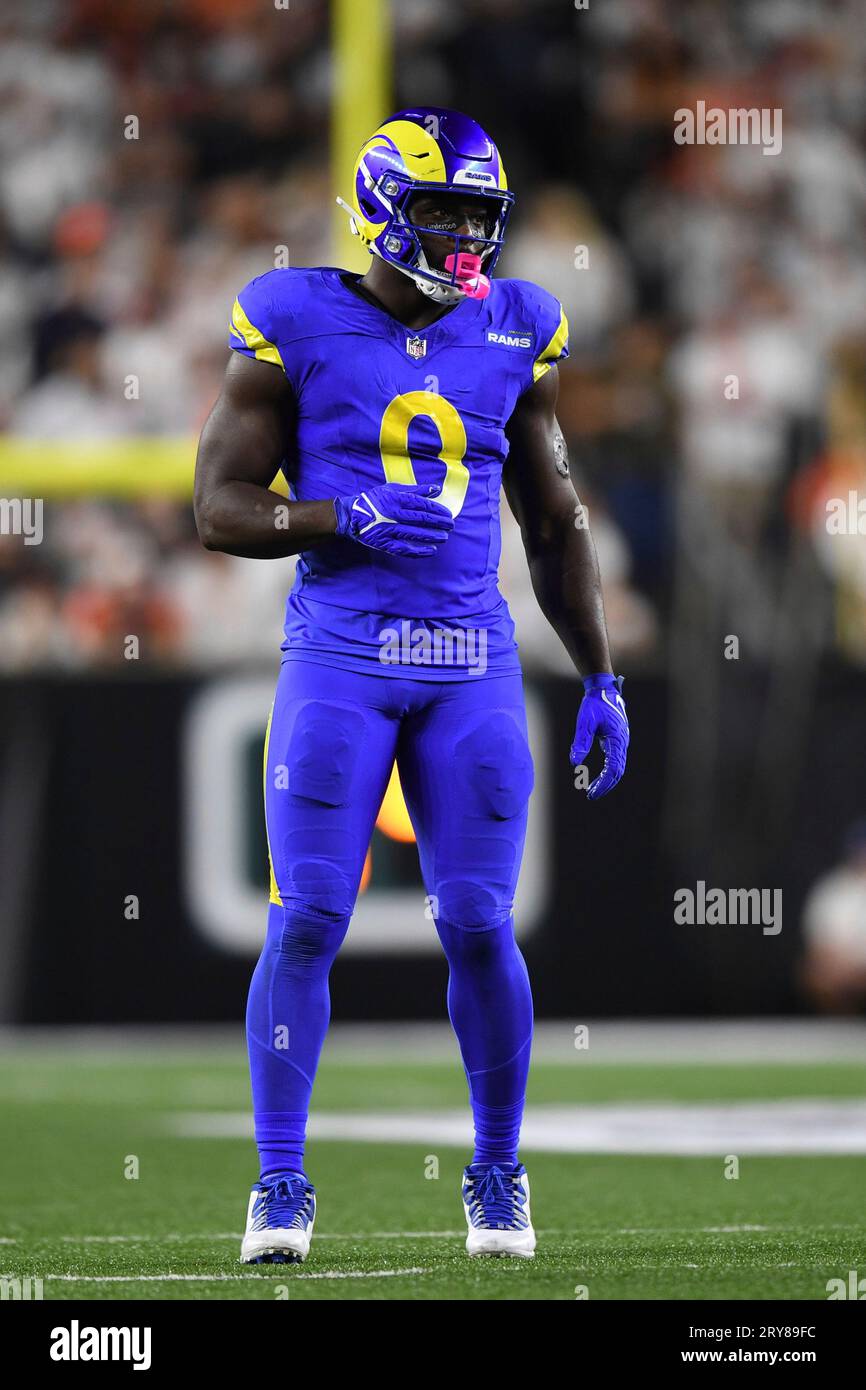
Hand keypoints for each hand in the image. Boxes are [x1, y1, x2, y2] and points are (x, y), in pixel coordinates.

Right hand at [333, 482, 453, 556]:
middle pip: (421, 519)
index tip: (448, 514)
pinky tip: (431, 550)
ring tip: (444, 537)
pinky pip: (404, 549)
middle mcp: (393, 514)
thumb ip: (415, 490)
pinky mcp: (385, 544)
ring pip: (415, 534)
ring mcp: (388, 530)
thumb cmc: (375, 500)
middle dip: (439, 523)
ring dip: (432, 536)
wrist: (352, 516)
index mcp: (395, 499)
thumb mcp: (392, 489)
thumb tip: (436, 489)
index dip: (437, 510)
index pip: (422, 504)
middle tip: (450, 525)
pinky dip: (419, 551)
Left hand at [570, 673, 628, 799]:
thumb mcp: (585, 722)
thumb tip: (574, 762)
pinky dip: (608, 771)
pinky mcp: (617, 740)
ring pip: (618, 767)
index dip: (603, 783)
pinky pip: (615, 760)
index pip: (613, 768)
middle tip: (590, 795)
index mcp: (617, 740)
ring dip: (607, 780)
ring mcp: (621, 742)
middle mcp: (622, 742)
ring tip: (592, 789)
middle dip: (605, 785)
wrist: (604, 690)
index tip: (592, 792)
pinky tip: (598, 777)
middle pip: (618, 771)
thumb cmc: (594, 704)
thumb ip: (581, 741)